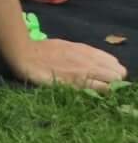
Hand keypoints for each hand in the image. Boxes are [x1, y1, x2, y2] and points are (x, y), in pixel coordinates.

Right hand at [12, 36, 126, 89]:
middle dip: (115, 79)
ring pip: (113, 80)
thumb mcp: (63, 47)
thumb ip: (79, 54)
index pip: (113, 62)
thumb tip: (92, 63)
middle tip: (105, 85)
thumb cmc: (40, 51)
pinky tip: (94, 94)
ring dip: (111, 86)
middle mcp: (89, 59)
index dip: (112, 71)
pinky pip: (101, 89)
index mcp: (85, 50)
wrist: (25, 54)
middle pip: (118, 72)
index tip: (106, 77)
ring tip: (100, 91)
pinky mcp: (78, 82)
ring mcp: (85, 70)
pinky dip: (102, 92)